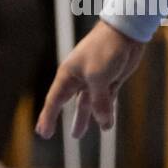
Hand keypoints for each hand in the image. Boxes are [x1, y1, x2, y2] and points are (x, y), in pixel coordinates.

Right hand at [35, 21, 143, 138]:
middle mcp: (78, 78)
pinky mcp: (110, 80)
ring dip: (83, 119)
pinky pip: (104, 102)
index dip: (47, 117)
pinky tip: (106, 125)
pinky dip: (105, 113)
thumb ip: (100, 102)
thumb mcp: (99, 77)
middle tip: (46, 132)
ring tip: (76, 135)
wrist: (124, 31)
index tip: (42, 133)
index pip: (54, 100)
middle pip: (65, 102)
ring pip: (86, 104)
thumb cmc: (105, 49)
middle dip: (57, 117)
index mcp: (68, 74)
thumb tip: (104, 124)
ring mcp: (95, 79)